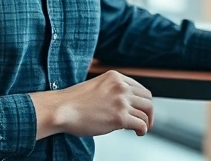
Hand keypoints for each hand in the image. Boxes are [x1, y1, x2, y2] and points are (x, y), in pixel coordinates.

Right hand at [29, 70, 153, 138]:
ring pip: (147, 112)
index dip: (142, 101)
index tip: (141, 109)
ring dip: (146, 122)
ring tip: (142, 129)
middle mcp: (120, 87)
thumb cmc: (73, 101)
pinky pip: (141, 124)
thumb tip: (122, 104)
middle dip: (148, 112)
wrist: (62, 109)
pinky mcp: (120, 117)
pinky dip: (142, 130)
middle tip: (146, 121)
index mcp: (115, 77)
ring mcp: (121, 101)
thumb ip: (111, 90)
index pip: (140, 88)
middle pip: (147, 99)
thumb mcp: (96, 86)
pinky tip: (138, 133)